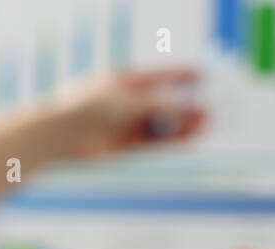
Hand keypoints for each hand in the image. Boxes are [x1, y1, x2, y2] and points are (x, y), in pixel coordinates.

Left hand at [53, 67, 205, 158]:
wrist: (62, 137)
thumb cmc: (92, 108)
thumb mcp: (132, 102)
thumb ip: (162, 104)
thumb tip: (191, 107)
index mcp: (123, 80)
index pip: (159, 75)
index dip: (182, 76)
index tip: (205, 75)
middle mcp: (125, 102)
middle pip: (162, 102)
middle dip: (187, 105)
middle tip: (212, 107)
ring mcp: (123, 124)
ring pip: (159, 124)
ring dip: (183, 126)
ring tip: (208, 125)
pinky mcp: (122, 146)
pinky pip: (153, 142)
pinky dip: (172, 141)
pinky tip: (191, 140)